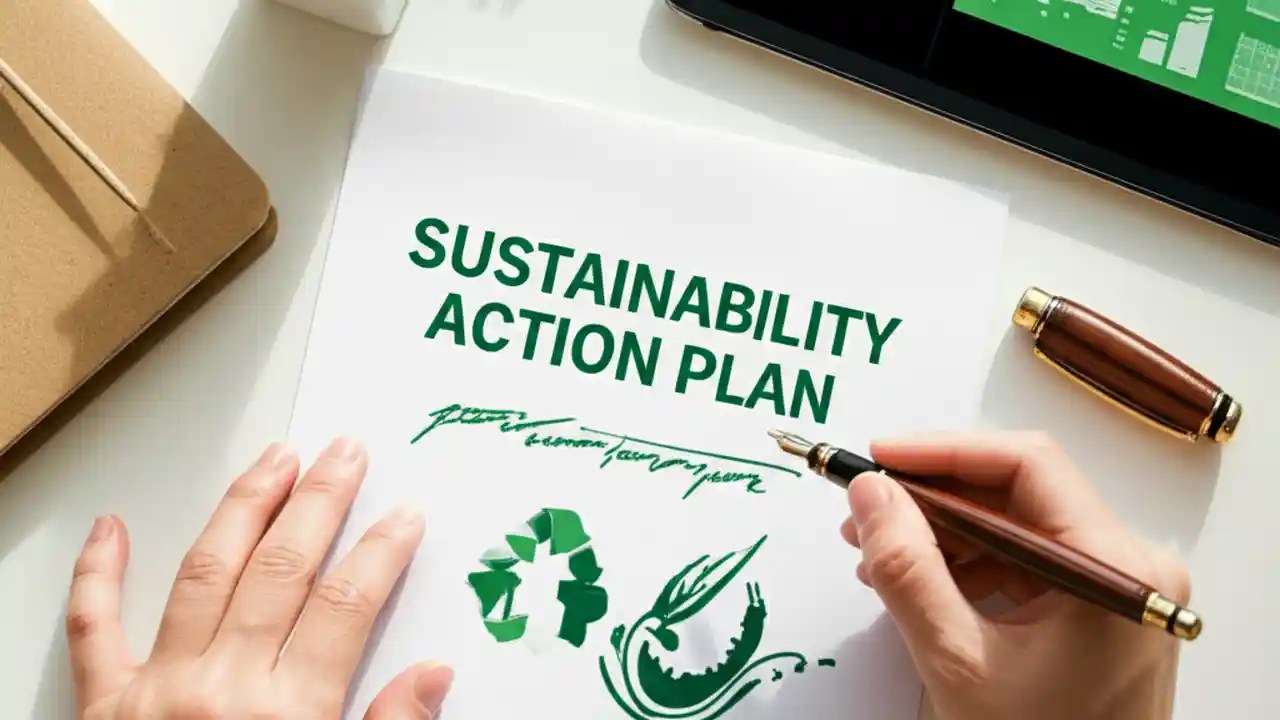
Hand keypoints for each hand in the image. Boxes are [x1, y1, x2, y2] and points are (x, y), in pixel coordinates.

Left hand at [67, 439, 452, 718]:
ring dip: (244, 508)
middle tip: (344, 452)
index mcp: (287, 716)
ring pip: (206, 573)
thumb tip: (433, 676)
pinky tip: (112, 529)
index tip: (406, 514)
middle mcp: (221, 689)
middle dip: (320, 502)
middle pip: (283, 570)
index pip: (347, 607)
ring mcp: (156, 691)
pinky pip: (95, 629)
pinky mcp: (102, 708)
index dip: (382, 552)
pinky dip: (100, 575)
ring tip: (273, 460)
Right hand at [841, 433, 1187, 719]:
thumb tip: (870, 493)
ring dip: (942, 531)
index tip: (880, 457)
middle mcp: (1130, 565)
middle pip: (1020, 493)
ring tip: (874, 549)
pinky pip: (1024, 562)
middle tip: (865, 504)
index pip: (1027, 466)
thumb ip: (908, 570)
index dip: (944, 452)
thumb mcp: (958, 661)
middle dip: (932, 496)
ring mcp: (1116, 588)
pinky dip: (966, 563)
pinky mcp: (1097, 610)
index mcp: (1115, 567)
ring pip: (1016, 526)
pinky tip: (914, 578)